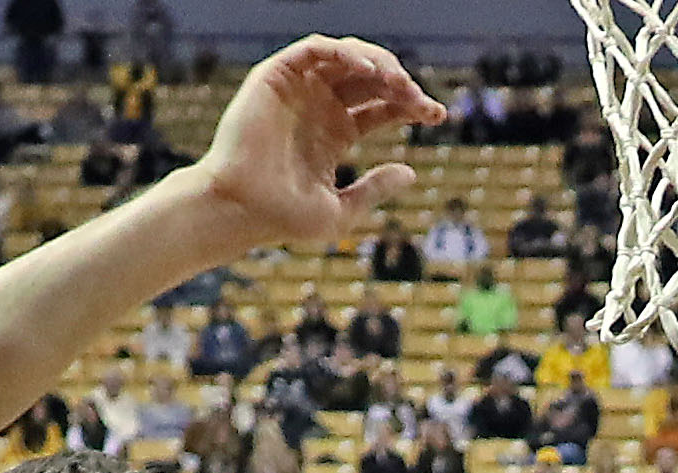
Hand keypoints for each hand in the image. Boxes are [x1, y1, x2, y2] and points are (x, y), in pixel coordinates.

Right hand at [195, 38, 443, 252]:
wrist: (240, 210)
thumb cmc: (282, 219)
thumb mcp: (341, 211)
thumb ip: (374, 190)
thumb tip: (412, 172)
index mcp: (335, 133)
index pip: (382, 107)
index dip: (411, 105)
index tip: (437, 115)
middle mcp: (320, 106)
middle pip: (372, 80)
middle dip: (402, 85)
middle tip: (422, 101)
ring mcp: (299, 88)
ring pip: (348, 58)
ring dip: (378, 63)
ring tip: (400, 83)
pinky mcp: (277, 75)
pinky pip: (316, 49)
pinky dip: (344, 53)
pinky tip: (369, 72)